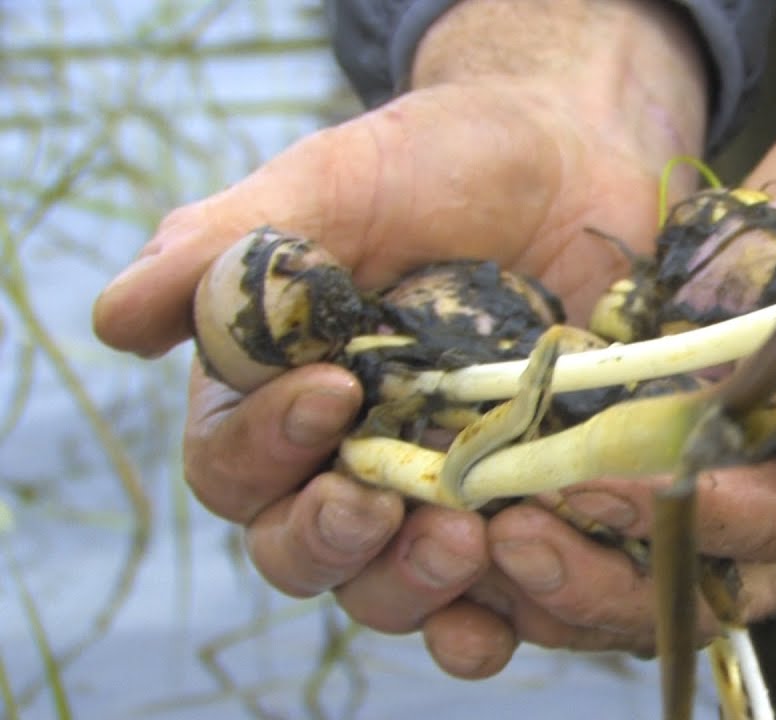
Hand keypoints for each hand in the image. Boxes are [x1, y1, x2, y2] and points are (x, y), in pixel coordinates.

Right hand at [92, 0, 705, 678]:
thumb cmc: (437, 163)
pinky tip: (518, 593)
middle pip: (303, 551)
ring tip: (468, 541)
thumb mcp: (334, 183)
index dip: (267, 448)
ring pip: (393, 587)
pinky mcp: (524, 497)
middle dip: (332, 540)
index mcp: (280, 392)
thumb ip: (230, 246)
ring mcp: (440, 485)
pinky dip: (504, 606)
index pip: (235, 466)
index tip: (333, 391)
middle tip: (380, 507)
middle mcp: (349, 456)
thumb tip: (115, 319)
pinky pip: (503, 586)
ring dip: (416, 583)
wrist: (571, 156)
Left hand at [474, 49, 775, 660]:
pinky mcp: (701, 408)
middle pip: (722, 569)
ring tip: (495, 532)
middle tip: (524, 541)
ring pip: (666, 543)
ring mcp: (757, 451)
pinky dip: (570, 488)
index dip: (719, 518)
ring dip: (581, 552)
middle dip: (621, 567)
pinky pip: (633, 468)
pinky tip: (503, 483)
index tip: (629, 488)